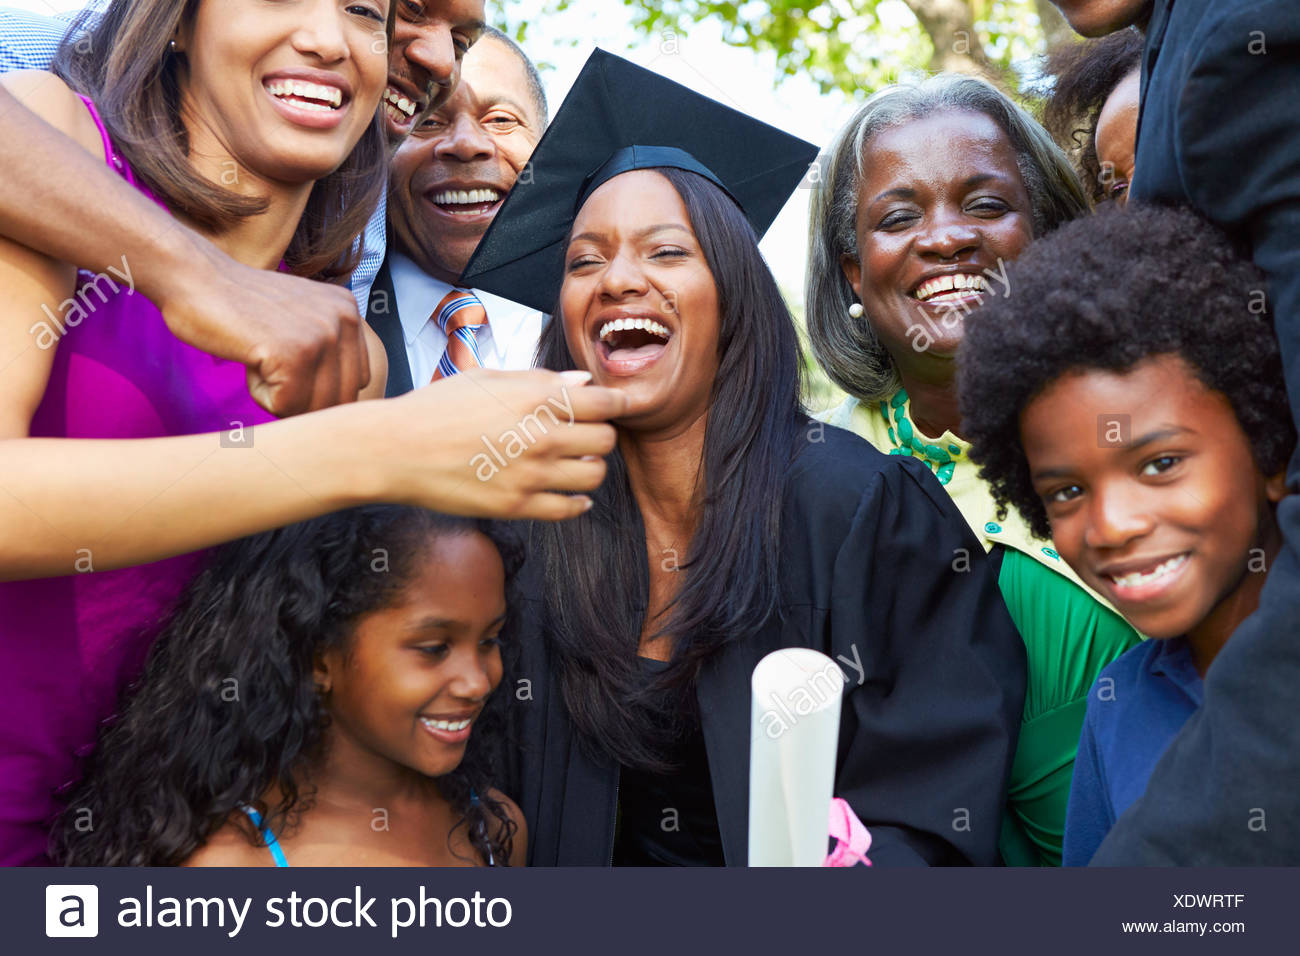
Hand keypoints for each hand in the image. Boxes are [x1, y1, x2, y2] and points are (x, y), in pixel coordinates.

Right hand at [152, 241, 370, 416]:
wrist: (194, 278)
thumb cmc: (238, 307)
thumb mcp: (301, 319)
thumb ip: (329, 350)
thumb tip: (346, 406)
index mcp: (350, 313)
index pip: (355, 383)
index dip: (316, 389)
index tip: (283, 360)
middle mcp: (346, 320)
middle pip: (339, 400)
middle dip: (300, 399)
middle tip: (268, 363)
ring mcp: (322, 334)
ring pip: (314, 408)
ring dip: (279, 398)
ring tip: (259, 357)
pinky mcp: (294, 351)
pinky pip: (286, 406)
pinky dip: (260, 394)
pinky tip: (249, 357)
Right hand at [379, 369, 627, 520]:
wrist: (395, 449)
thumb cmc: (436, 407)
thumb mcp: (488, 378)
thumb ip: (540, 381)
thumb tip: (582, 382)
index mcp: (535, 398)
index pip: (605, 402)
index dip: (618, 404)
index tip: (618, 407)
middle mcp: (540, 436)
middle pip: (605, 440)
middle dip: (601, 435)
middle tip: (585, 434)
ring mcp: (531, 474)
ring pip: (593, 476)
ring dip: (589, 468)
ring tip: (572, 463)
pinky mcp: (517, 505)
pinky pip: (569, 509)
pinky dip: (577, 503)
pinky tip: (571, 495)